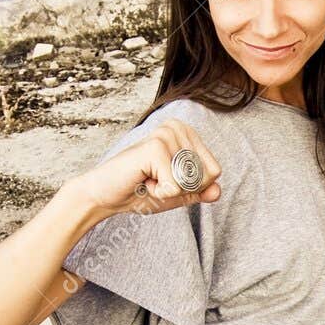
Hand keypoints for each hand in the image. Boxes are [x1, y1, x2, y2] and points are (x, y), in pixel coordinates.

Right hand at [78, 118, 221, 218]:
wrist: (106, 196)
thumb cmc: (139, 191)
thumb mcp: (176, 194)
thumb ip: (199, 191)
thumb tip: (218, 191)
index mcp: (186, 133)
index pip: (214, 171)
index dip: (193, 187)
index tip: (167, 181)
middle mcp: (178, 128)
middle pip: (207, 175)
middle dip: (182, 189)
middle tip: (155, 181)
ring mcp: (166, 134)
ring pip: (191, 181)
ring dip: (169, 190)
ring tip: (148, 179)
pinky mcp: (155, 146)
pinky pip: (175, 185)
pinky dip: (160, 192)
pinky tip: (143, 180)